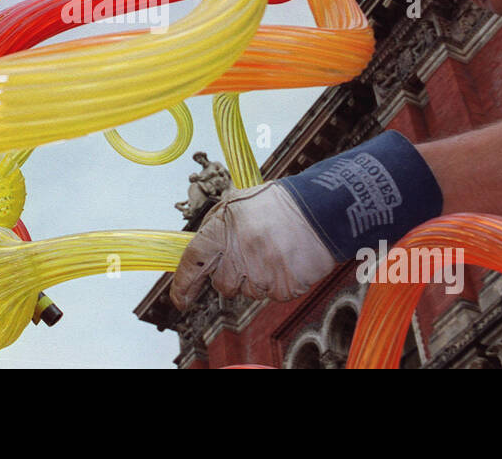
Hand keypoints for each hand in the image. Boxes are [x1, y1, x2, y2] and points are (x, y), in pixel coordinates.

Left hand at [169, 180, 335, 308]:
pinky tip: (286, 261)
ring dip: (257, 279)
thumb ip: (215, 226)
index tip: (180, 298)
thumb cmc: (279, 204)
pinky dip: (278, 283)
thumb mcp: (237, 203)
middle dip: (232, 276)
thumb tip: (199, 251)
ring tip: (273, 253)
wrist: (322, 209)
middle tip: (250, 256)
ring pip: (249, 292)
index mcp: (223, 229)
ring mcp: (262, 272)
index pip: (194, 261)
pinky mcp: (284, 287)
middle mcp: (239, 253)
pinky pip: (273, 295)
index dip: (183, 283)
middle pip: (222, 284)